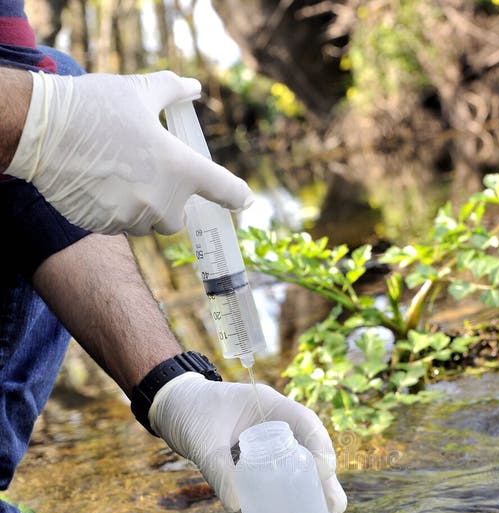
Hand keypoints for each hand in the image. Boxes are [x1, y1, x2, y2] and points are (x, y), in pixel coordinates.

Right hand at [6, 70, 251, 235]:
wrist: (45, 132)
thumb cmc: (96, 107)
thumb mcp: (140, 91)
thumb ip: (173, 91)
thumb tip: (193, 88)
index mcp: (182, 169)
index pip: (224, 190)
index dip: (236, 196)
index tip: (244, 201)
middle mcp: (163, 202)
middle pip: (176, 218)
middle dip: (166, 201)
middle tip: (145, 173)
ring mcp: (134, 219)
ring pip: (145, 223)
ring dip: (138, 208)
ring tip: (115, 175)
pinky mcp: (107, 228)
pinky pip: (119, 226)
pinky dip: (114, 211)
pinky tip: (97, 185)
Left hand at [148, 373, 347, 512]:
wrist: (171, 406)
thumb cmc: (188, 411)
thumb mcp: (201, 440)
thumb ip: (218, 469)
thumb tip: (237, 507)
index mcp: (268, 405)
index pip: (305, 423)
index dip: (320, 447)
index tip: (325, 473)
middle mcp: (275, 423)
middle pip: (310, 450)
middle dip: (326, 480)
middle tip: (336, 507)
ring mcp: (268, 442)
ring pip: (299, 466)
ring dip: (314, 492)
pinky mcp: (257, 459)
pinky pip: (280, 476)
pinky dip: (291, 494)